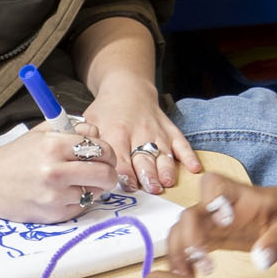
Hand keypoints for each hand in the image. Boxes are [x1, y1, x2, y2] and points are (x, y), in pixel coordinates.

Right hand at [0, 127, 123, 222]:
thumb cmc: (16, 155)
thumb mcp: (41, 133)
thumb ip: (72, 129)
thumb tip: (98, 134)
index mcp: (54, 146)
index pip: (100, 149)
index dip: (107, 153)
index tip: (104, 156)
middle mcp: (55, 172)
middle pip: (106, 174)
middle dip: (110, 173)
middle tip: (104, 172)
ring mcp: (55, 196)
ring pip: (96, 193)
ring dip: (94, 188)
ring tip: (79, 182)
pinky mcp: (53, 214)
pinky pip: (82, 207)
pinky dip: (79, 200)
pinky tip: (65, 193)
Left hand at [83, 78, 199, 193]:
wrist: (127, 87)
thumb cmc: (107, 111)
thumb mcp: (91, 121)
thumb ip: (87, 142)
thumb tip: (81, 165)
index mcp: (116, 131)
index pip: (120, 156)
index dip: (124, 172)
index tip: (127, 185)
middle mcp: (138, 132)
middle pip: (143, 156)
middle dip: (147, 173)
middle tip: (151, 189)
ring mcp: (157, 132)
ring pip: (163, 153)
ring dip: (166, 169)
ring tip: (167, 182)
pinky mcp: (170, 130)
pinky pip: (182, 143)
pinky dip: (189, 156)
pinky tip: (194, 168)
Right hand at [164, 177, 276, 275]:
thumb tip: (261, 262)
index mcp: (239, 193)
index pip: (213, 184)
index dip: (212, 198)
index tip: (224, 220)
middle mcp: (218, 204)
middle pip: (190, 214)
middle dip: (190, 238)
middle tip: (205, 264)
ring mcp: (210, 221)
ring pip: (180, 231)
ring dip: (180, 253)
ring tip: (190, 277)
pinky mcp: (210, 237)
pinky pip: (186, 246)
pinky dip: (181, 261)